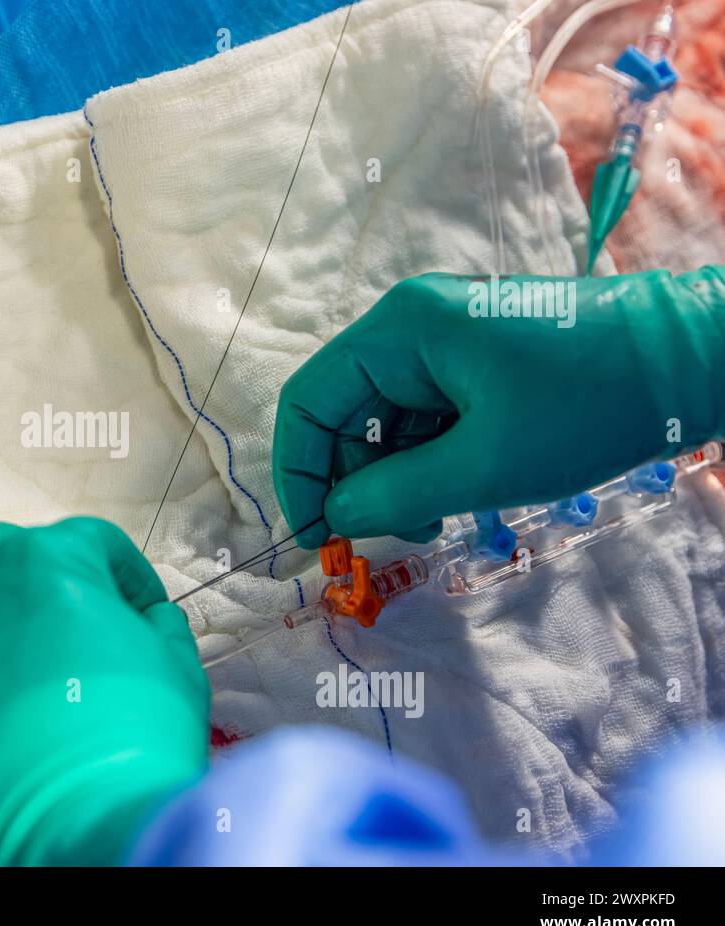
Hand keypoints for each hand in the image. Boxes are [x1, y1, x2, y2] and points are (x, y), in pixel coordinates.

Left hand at [0, 517, 209, 864]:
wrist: (67, 827)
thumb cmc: (129, 745)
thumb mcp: (176, 668)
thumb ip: (157, 626)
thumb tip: (145, 622)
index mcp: (47, 559)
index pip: (92, 545)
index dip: (126, 580)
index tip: (138, 614)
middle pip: (9, 563)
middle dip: (44, 595)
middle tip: (72, 647)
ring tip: (5, 683)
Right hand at [274, 268, 724, 546]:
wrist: (689, 363)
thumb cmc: (586, 406)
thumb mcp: (486, 464)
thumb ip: (396, 494)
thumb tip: (338, 516)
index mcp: (401, 331)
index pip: (310, 400)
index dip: (300, 472)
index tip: (316, 534)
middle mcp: (410, 329)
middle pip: (345, 415)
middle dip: (357, 482)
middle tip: (390, 536)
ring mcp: (442, 344)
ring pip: (384, 424)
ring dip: (395, 480)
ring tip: (436, 519)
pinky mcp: (471, 363)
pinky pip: (423, 419)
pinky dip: (426, 463)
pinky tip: (455, 495)